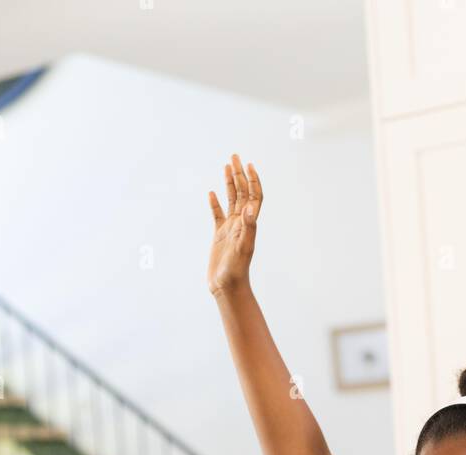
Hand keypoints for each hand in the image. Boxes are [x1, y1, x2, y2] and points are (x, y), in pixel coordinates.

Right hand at [207, 153, 262, 296]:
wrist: (227, 287)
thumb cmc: (236, 270)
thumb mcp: (243, 248)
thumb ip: (248, 227)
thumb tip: (251, 208)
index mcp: (248, 223)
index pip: (253, 196)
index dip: (253, 180)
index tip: (248, 165)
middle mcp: (241, 223)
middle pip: (242, 193)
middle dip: (239, 174)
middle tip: (234, 156)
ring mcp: (229, 228)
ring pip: (230, 200)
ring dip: (229, 183)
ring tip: (226, 166)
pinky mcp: (219, 236)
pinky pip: (217, 215)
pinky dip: (215, 203)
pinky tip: (212, 193)